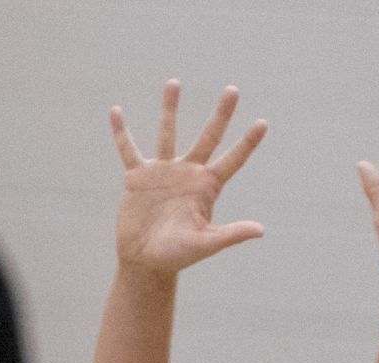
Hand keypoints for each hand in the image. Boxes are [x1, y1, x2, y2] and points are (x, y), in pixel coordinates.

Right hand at [109, 81, 265, 276]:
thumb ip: (230, 234)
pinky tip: (115, 112)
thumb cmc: (176, 256)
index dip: (247, 144)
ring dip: (170, 109)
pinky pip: (128, 150)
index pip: (232, 161)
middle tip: (233, 90)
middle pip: (208, 137)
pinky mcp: (138, 177)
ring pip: (168, 134)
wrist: (143, 262)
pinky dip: (121, 133)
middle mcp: (188, 173)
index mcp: (206, 188)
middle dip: (221, 115)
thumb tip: (260, 231)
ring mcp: (162, 172)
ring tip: (174, 83)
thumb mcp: (204, 244)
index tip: (263, 124)